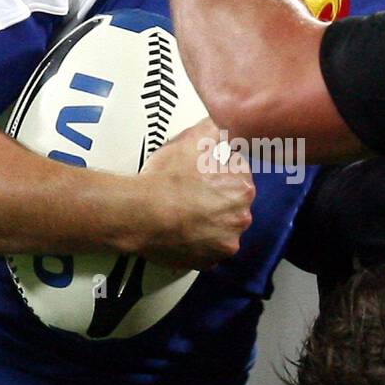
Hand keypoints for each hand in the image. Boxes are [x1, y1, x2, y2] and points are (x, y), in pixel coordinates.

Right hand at [136, 116, 254, 269]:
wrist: (141, 213)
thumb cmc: (167, 176)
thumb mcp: (193, 138)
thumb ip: (218, 127)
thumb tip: (227, 121)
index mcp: (243, 187)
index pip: (238, 177)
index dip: (218, 174)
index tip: (200, 175)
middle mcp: (242, 217)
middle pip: (232, 205)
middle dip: (216, 199)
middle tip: (190, 194)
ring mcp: (226, 243)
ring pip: (221, 229)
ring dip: (209, 222)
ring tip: (184, 214)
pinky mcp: (209, 262)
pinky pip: (207, 250)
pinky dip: (198, 242)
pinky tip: (182, 230)